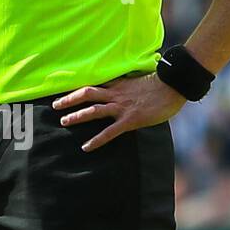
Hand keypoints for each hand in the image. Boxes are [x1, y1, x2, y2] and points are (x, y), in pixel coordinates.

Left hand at [52, 73, 185, 151]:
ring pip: (93, 111)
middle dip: (69, 100)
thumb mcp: (140, 81)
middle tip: (55, 106)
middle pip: (87, 94)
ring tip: (64, 122)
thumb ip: (129, 86)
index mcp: (118, 85)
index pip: (94, 84)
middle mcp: (116, 94)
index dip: (78, 88)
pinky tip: (86, 147)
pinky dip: (96, 140)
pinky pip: (109, 132)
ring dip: (77, 116)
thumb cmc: (161, 84)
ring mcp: (122, 107)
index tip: (65, 90)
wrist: (173, 86)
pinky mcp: (130, 120)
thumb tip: (126, 89)